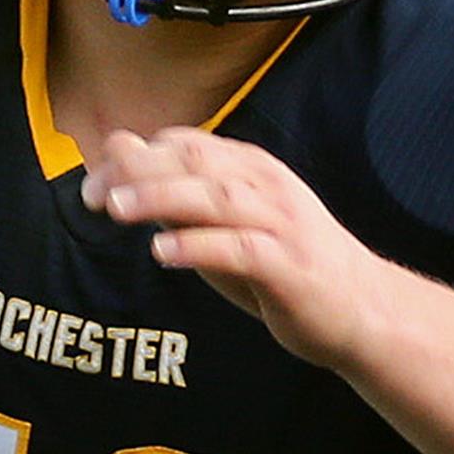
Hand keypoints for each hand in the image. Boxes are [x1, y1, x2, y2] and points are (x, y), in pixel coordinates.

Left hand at [82, 127, 392, 368]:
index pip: (184, 145)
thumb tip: (120, 160)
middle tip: (92, 195)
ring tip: (115, 208)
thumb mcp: (228, 223)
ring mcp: (281, 224)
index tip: (93, 183)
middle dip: (138, 173)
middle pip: (195, 163)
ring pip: (215, 198)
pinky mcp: (289, 266)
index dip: (133, 158)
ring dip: (161, 198)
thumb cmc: (284, 263)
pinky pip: (239, 249)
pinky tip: (162, 251)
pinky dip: (198, 246)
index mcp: (251, 168)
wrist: (361, 308)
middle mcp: (266, 186)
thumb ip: (179, 194)